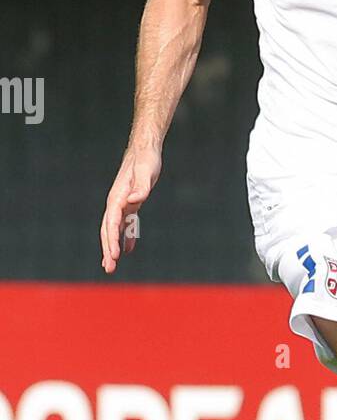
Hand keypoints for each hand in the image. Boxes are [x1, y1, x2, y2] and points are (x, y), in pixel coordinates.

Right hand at [100, 145, 161, 272]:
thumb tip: (133, 201)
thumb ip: (141, 188)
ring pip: (115, 230)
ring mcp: (123, 204)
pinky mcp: (131, 203)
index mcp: (117, 198)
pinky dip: (127, 237)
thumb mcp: (146, 172)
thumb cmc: (146, 161)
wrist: (145, 150)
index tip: (115, 256)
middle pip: (108, 230)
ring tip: (111, 266)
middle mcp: (117, 203)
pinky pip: (126, 224)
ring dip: (113, 247)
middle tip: (109, 269)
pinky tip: (129, 250)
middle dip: (108, 250)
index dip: (112, 240)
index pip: (111, 223)